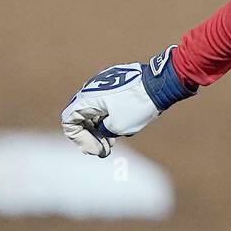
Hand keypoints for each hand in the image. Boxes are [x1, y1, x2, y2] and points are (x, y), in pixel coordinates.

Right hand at [60, 45, 194, 156]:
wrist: (160, 83)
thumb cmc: (138, 105)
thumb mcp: (118, 127)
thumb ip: (103, 132)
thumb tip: (102, 133)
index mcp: (86, 98)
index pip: (69, 121)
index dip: (79, 139)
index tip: (96, 149)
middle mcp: (91, 89)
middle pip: (82, 116)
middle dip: (92, 135)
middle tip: (106, 149)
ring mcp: (103, 83)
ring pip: (95, 110)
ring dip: (101, 127)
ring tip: (115, 140)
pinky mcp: (116, 82)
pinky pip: (106, 102)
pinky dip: (110, 116)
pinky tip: (125, 125)